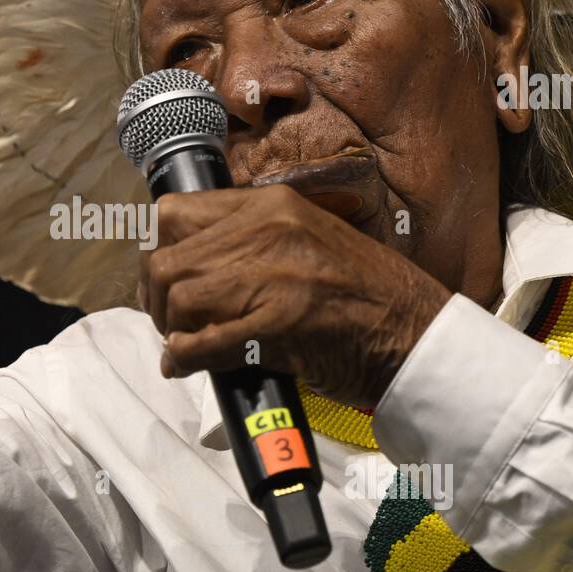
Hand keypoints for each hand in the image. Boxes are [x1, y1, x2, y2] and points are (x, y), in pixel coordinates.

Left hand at [139, 184, 451, 409]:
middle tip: (170, 323)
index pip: (175, 213)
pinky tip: (184, 367)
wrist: (417, 333)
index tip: (163, 279)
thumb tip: (190, 263)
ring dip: (170, 331)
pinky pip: (200, 343)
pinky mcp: (276, 324)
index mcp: (272, 205)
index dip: (158, 250)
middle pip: (166, 261)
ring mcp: (272, 277)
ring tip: (182, 346)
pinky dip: (182, 360)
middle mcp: (266, 231)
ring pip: (177, 300)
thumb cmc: (367, 294)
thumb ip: (253, 242)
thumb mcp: (307, 241)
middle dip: (155, 299)